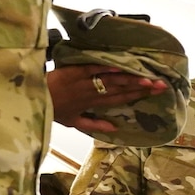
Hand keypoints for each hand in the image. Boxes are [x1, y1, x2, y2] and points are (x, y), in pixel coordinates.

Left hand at [48, 64, 166, 135]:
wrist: (33, 98)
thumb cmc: (53, 109)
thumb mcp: (73, 122)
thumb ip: (95, 125)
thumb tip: (116, 128)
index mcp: (94, 104)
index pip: (120, 99)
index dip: (138, 95)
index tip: (156, 92)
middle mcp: (92, 93)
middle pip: (120, 90)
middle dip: (141, 87)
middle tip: (161, 84)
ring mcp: (83, 82)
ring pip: (110, 81)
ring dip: (129, 79)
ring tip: (146, 77)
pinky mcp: (73, 71)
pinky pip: (91, 69)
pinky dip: (104, 67)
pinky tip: (119, 66)